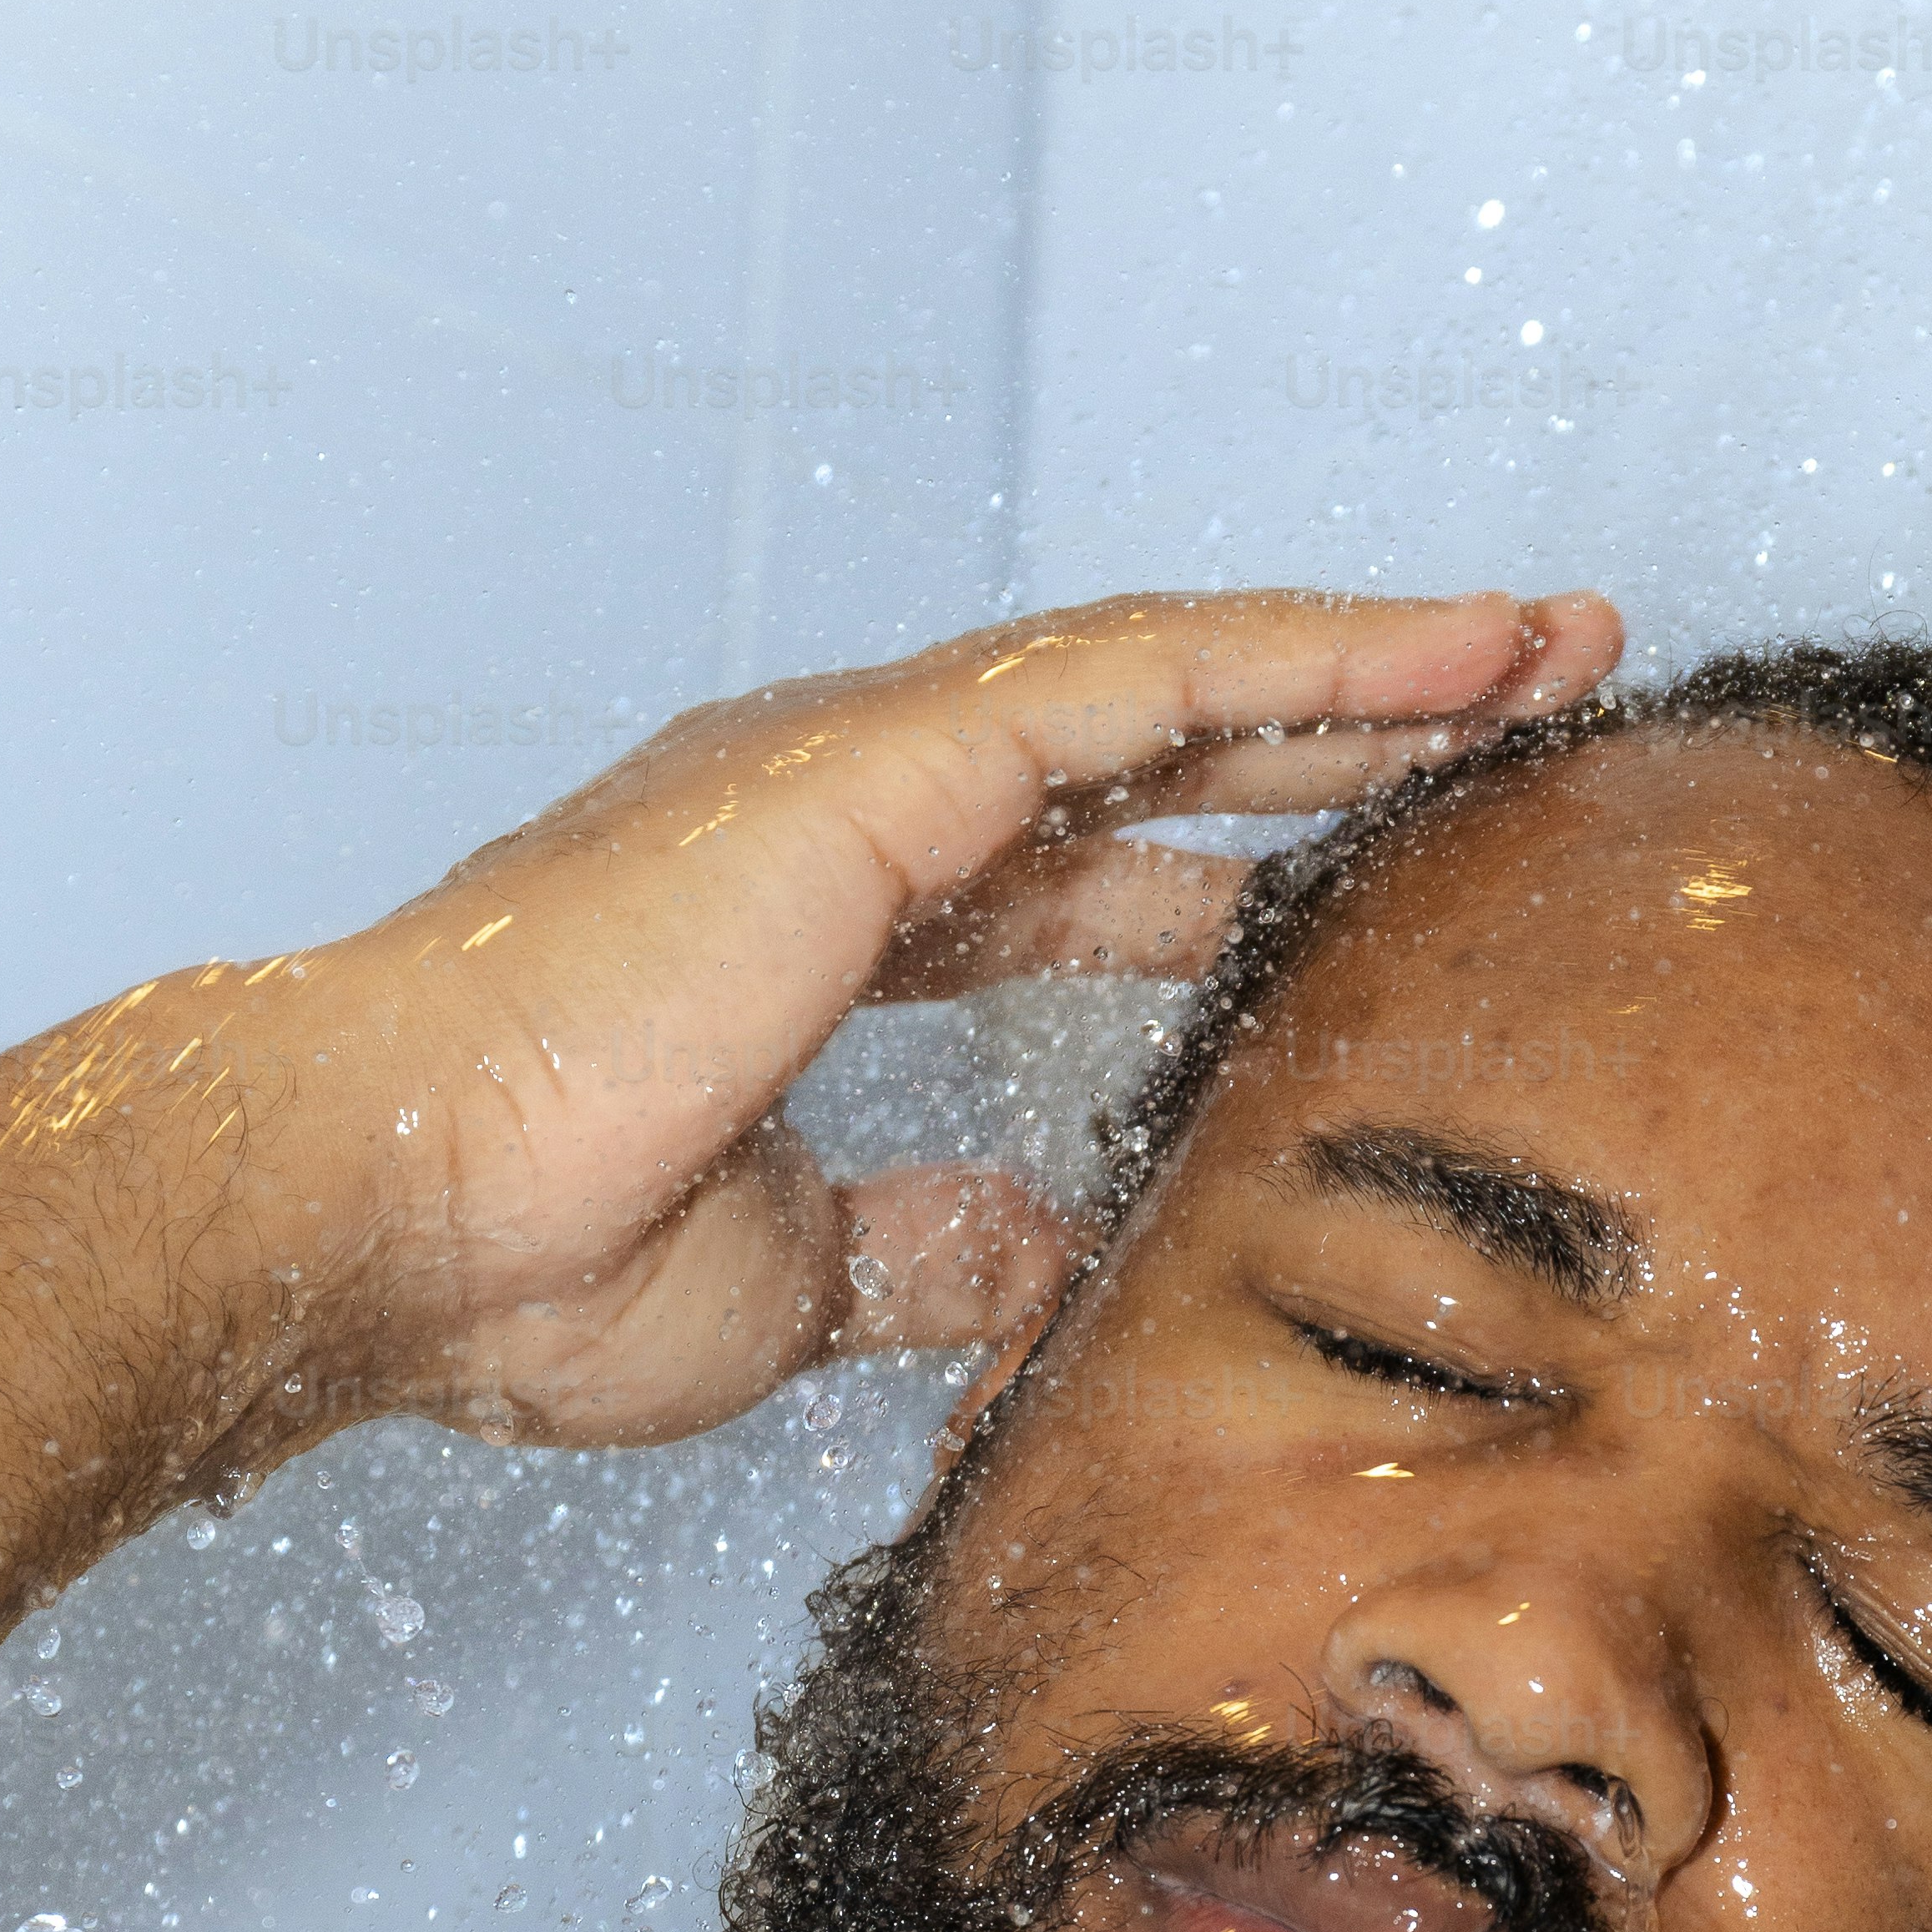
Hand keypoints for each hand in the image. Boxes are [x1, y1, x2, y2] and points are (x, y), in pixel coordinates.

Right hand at [254, 586, 1622, 1450]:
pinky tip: (1447, 664)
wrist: (383, 1215)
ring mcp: (867, 770)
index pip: (1072, 871)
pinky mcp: (882, 764)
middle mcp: (856, 810)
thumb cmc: (521, 1262)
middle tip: (1514, 716)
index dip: (1217, 872)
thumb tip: (1040, 1270)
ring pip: (1175, 674)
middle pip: (1153, 745)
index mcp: (831, 918)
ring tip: (1549, 649)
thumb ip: (925, 1251)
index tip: (1354, 894)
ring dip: (1372, 665)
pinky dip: (1304, 662)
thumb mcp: (792, 1281)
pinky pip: (1141, 679)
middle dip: (1338, 734)